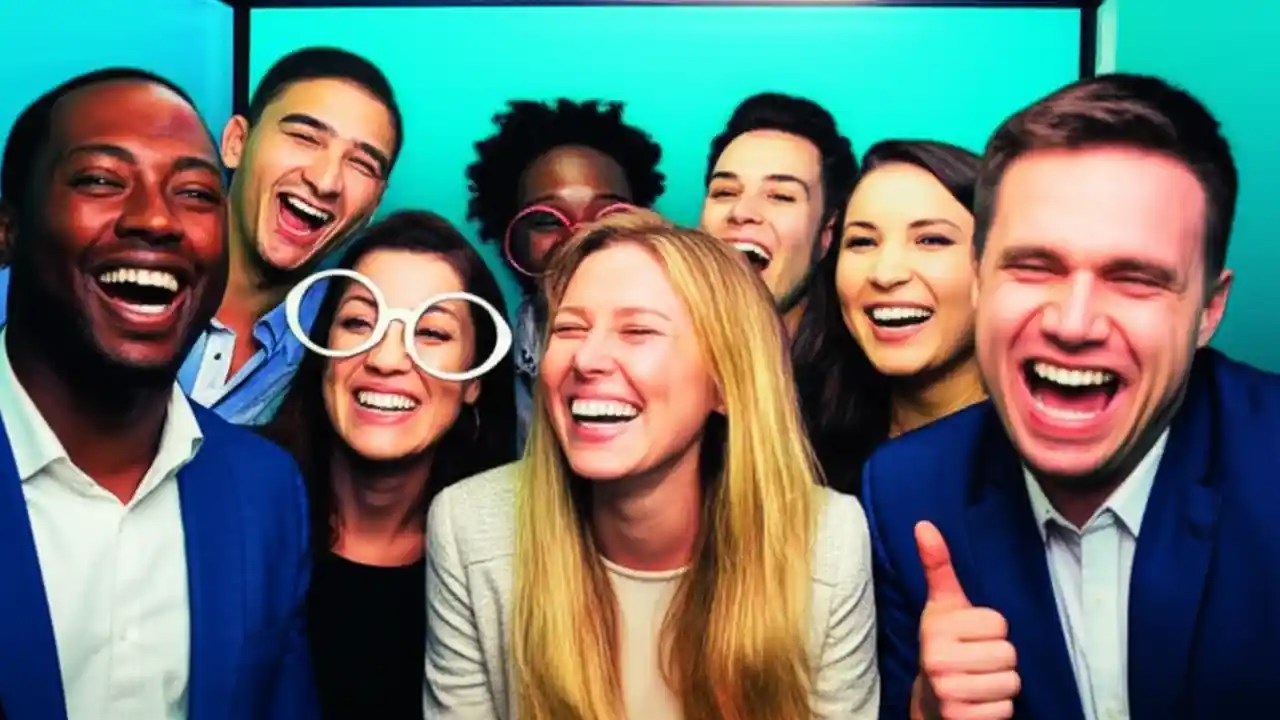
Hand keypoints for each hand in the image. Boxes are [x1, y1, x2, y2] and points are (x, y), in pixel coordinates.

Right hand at [914, 521, 1019, 719]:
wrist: (929, 700)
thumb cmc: (943, 644)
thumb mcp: (941, 606)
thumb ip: (937, 566)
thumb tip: (924, 524)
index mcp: (936, 630)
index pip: (999, 624)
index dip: (992, 630)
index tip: (971, 636)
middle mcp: (938, 662)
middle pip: (1008, 654)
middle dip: (999, 659)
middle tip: (976, 661)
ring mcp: (950, 694)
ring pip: (1011, 682)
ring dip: (1001, 684)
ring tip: (979, 681)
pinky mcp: (962, 719)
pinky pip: (1006, 709)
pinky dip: (999, 708)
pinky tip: (979, 702)